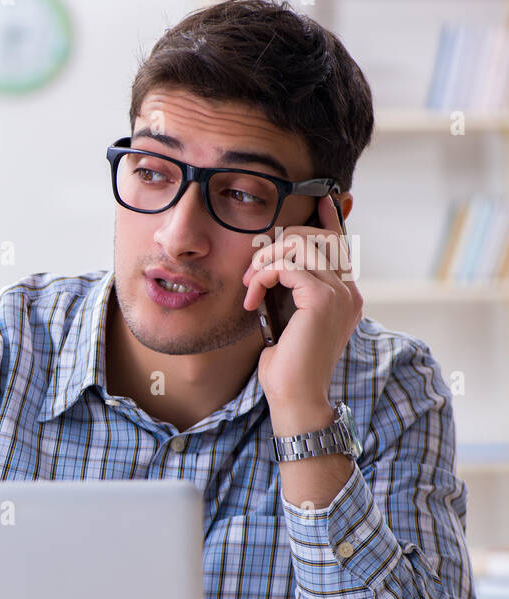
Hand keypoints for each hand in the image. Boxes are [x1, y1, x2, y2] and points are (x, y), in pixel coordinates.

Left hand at [241, 195, 362, 412]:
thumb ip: (289, 293)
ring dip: (265, 259)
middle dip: (278, 243)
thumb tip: (272, 269)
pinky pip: (287, 266)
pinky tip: (252, 298)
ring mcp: (339, 294)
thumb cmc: (287, 367)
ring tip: (250, 285)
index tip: (317, 200)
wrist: (295, 398)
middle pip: (319, 236)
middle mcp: (347, 290)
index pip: (339, 244)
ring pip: (300, 246)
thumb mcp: (287, 321)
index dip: (328, 218)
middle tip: (253, 271)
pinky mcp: (322, 300)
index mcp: (343, 294)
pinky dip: (263, 275)